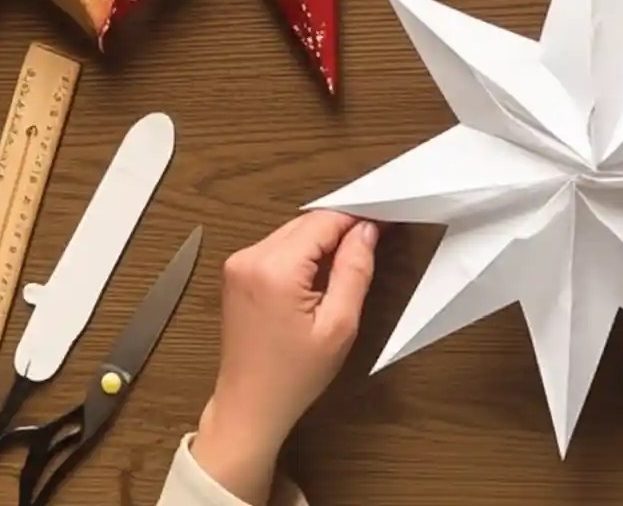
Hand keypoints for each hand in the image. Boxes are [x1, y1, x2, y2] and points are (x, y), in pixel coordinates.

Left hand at [192, 212, 378, 504]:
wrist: (250, 405)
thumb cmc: (294, 375)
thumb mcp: (340, 325)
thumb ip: (355, 270)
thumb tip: (366, 230)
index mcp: (275, 269)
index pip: (324, 221)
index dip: (358, 217)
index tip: (385, 220)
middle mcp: (250, 258)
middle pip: (307, 223)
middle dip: (341, 228)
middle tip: (374, 241)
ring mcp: (239, 264)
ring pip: (293, 232)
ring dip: (322, 241)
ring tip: (349, 262)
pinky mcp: (237, 272)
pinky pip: (278, 247)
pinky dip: (303, 253)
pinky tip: (320, 274)